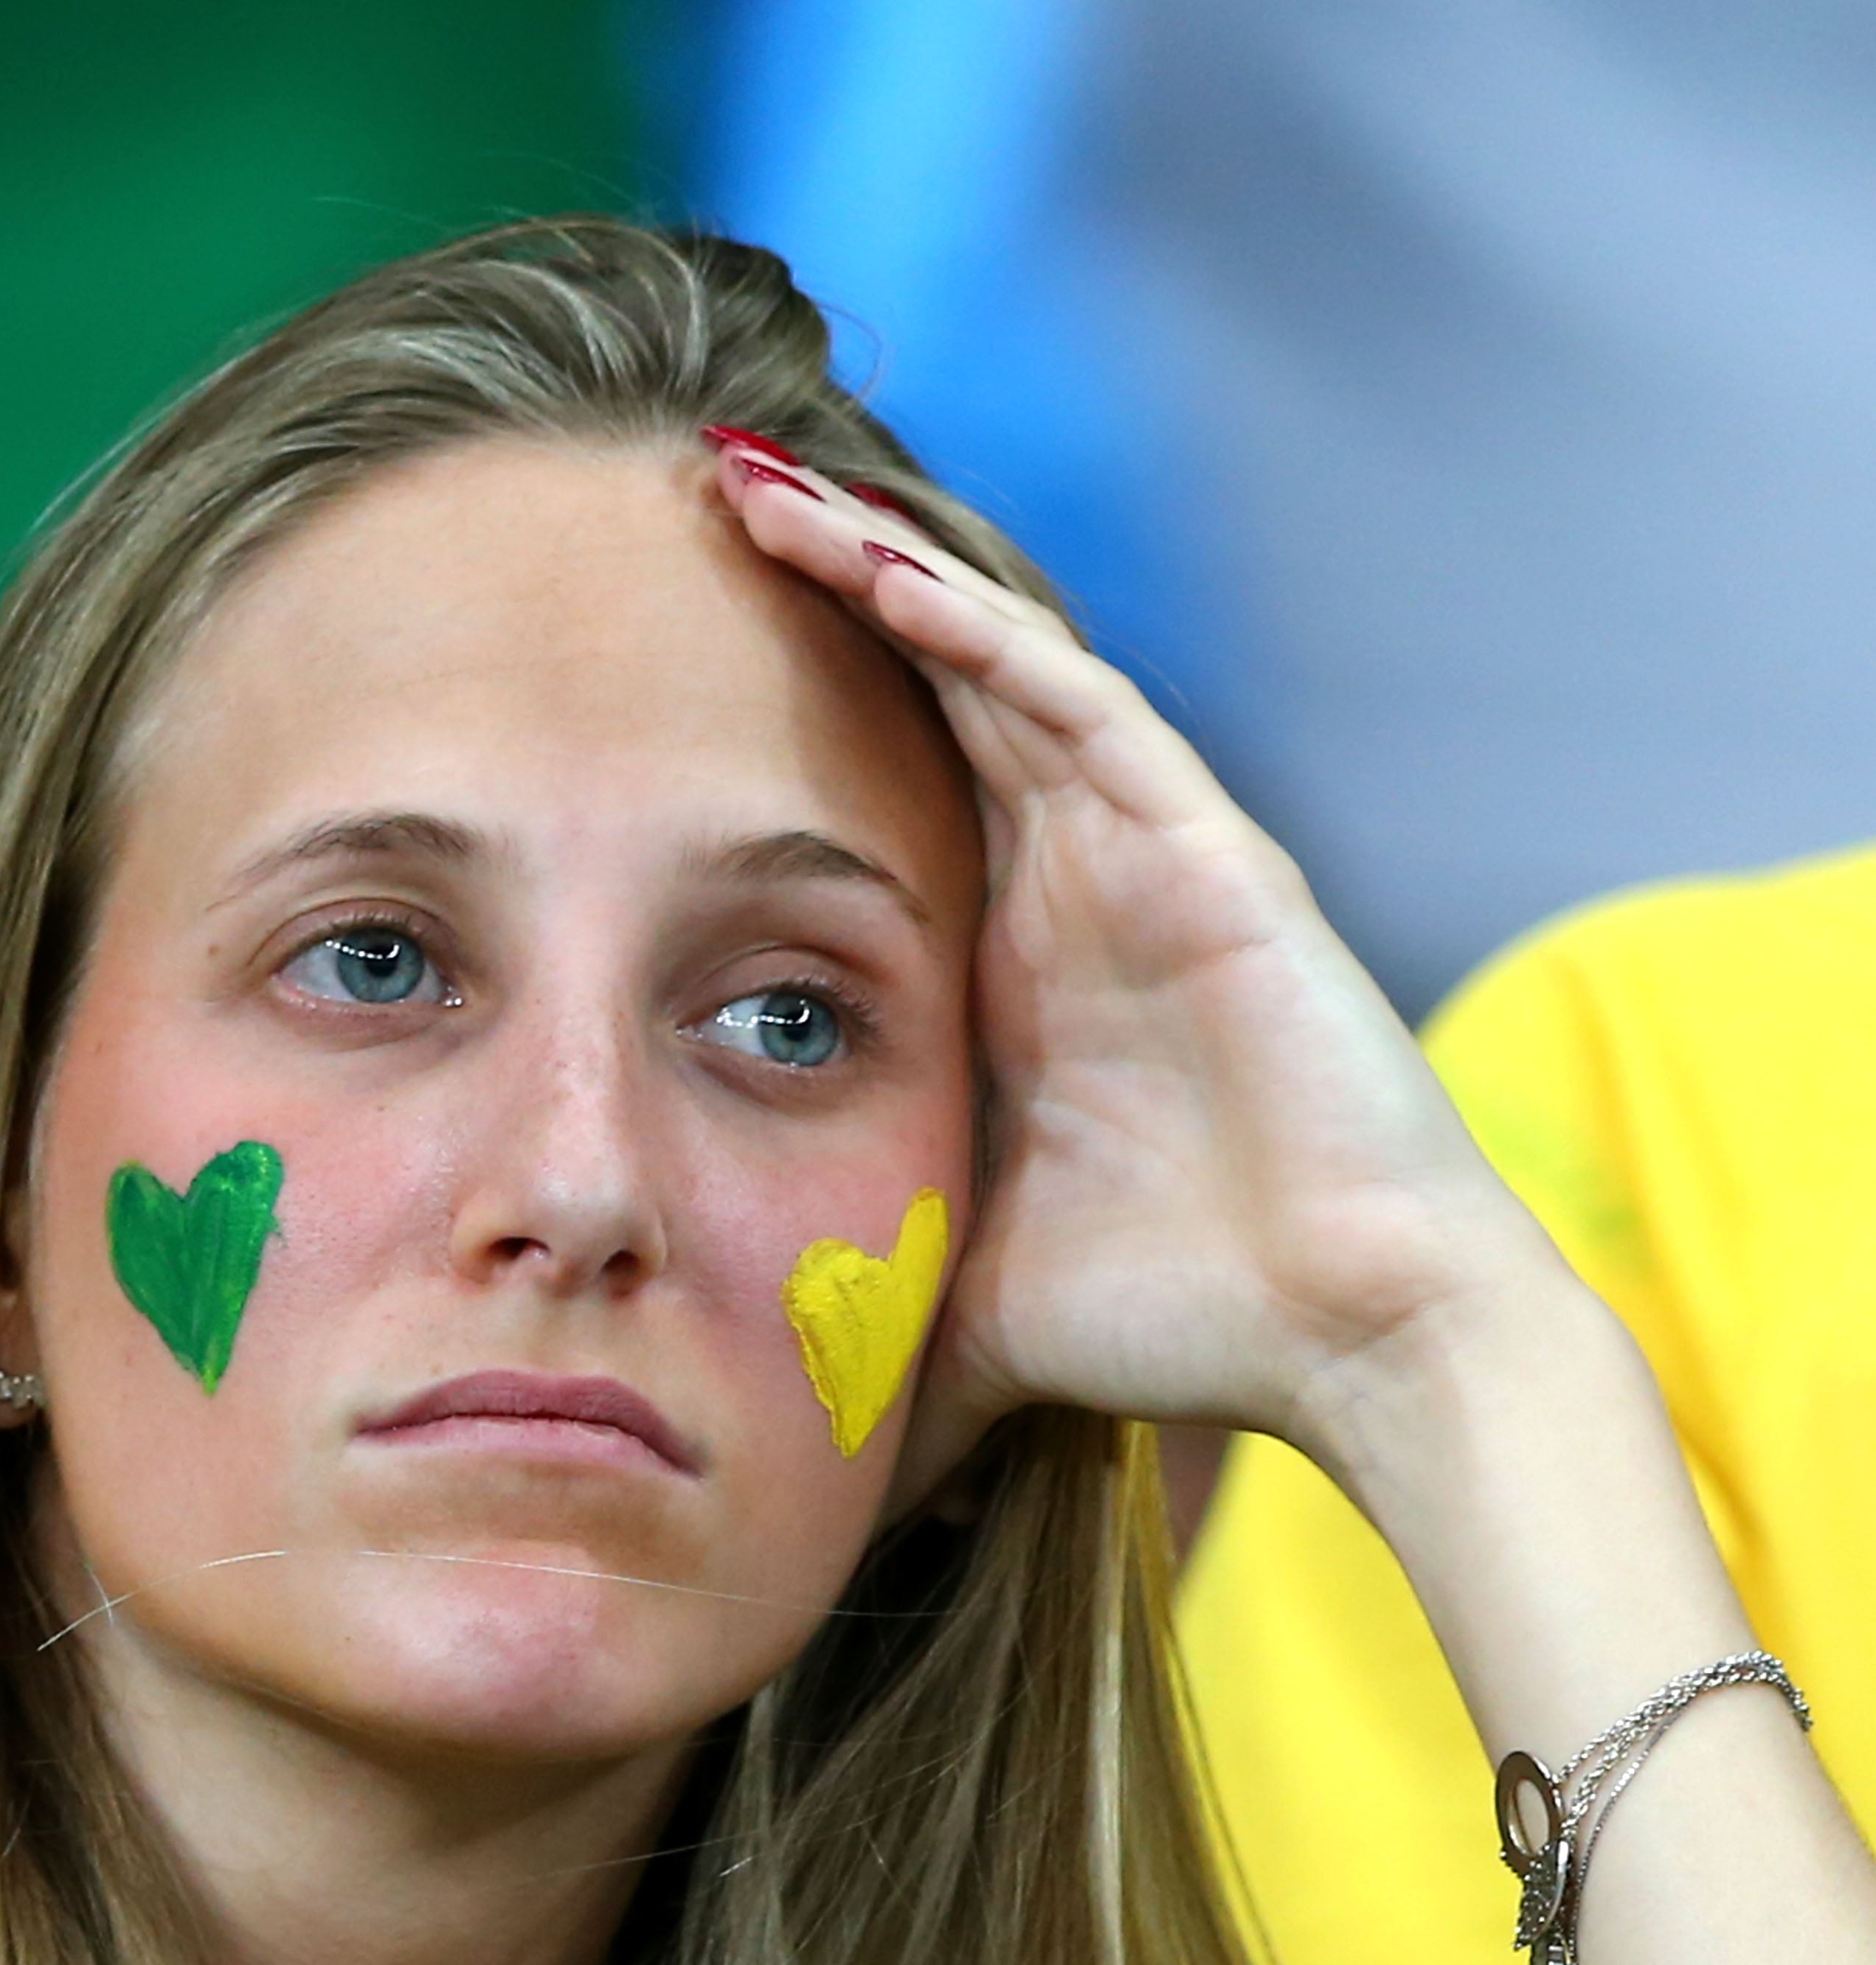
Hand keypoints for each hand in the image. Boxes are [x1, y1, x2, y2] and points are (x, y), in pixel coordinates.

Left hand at [704, 444, 1566, 1490]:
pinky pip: (1083, 707)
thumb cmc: (1187, 1322)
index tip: (643, 666)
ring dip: (879, 570)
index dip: (780, 717)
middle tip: (689, 500)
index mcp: (1014, 970)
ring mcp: (1143, 855)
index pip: (881, 798)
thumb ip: (865, 1326)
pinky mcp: (1207, 852)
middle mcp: (1073, 888)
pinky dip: (983, 632)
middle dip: (817, 594)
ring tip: (761, 487)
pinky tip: (884, 568)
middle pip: (927, 696)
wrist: (1355, 1335)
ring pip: (994, 668)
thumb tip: (759, 1444)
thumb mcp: (964, 1306)